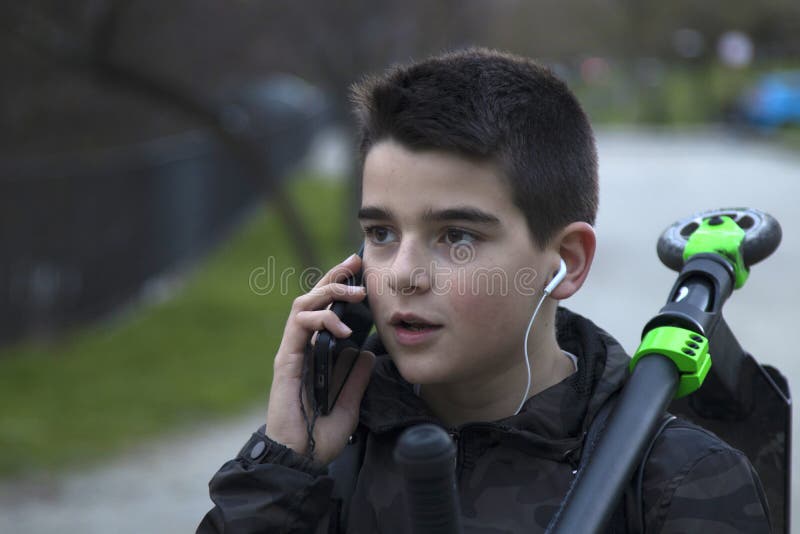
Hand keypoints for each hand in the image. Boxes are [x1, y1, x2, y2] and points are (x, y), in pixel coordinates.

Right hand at [265, 253, 374, 465]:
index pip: (326, 311)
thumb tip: (367, 355)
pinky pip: (299, 325)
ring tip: (355, 294)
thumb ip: (356, 379)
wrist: (299, 457)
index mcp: (316, 353)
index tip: (359, 272)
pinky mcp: (286, 359)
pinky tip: (342, 327)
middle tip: (355, 263)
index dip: (340, 288)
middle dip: (334, 277)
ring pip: (304, 304)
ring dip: (329, 292)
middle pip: (314, 298)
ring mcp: (292, 351)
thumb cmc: (320, 434)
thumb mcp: (350, 404)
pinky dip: (321, 319)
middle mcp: (302, 347)